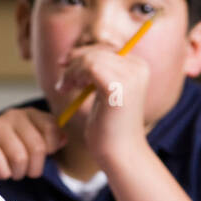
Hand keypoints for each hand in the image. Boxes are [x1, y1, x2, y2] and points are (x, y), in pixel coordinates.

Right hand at [0, 107, 65, 180]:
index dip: (51, 147)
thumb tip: (63, 139)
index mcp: (31, 114)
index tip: (45, 155)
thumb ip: (52, 140)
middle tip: (29, 171)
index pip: (52, 128)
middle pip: (37, 146)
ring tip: (15, 172)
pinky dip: (4, 172)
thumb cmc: (12, 150)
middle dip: (35, 167)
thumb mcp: (35, 144)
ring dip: (19, 172)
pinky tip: (3, 171)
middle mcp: (14, 115)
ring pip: (20, 156)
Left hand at [55, 44, 148, 163]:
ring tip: (66, 87)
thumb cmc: (108, 126)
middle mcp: (138, 67)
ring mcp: (130, 75)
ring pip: (90, 57)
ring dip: (71, 71)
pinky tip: (70, 89)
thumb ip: (96, 70)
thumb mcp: (103, 91)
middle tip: (62, 81)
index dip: (82, 53)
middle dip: (73, 61)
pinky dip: (73, 75)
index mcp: (138, 66)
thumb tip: (72, 53)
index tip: (64, 64)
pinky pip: (89, 66)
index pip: (105, 47)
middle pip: (96, 50)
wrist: (119, 152)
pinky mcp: (118, 85)